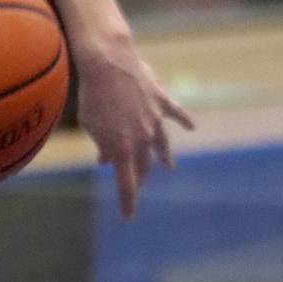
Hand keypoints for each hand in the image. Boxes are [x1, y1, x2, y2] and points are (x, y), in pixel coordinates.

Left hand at [74, 34, 194, 218]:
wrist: (108, 64)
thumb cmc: (92, 94)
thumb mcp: (91, 123)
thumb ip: (101, 143)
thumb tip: (105, 159)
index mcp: (123, 148)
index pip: (126, 183)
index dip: (128, 202)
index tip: (128, 217)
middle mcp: (144, 138)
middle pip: (144, 164)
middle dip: (140, 176)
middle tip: (137, 182)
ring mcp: (155, 119)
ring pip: (162, 144)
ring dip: (164, 157)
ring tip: (168, 166)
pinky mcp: (161, 100)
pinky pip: (176, 114)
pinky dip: (184, 121)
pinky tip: (191, 127)